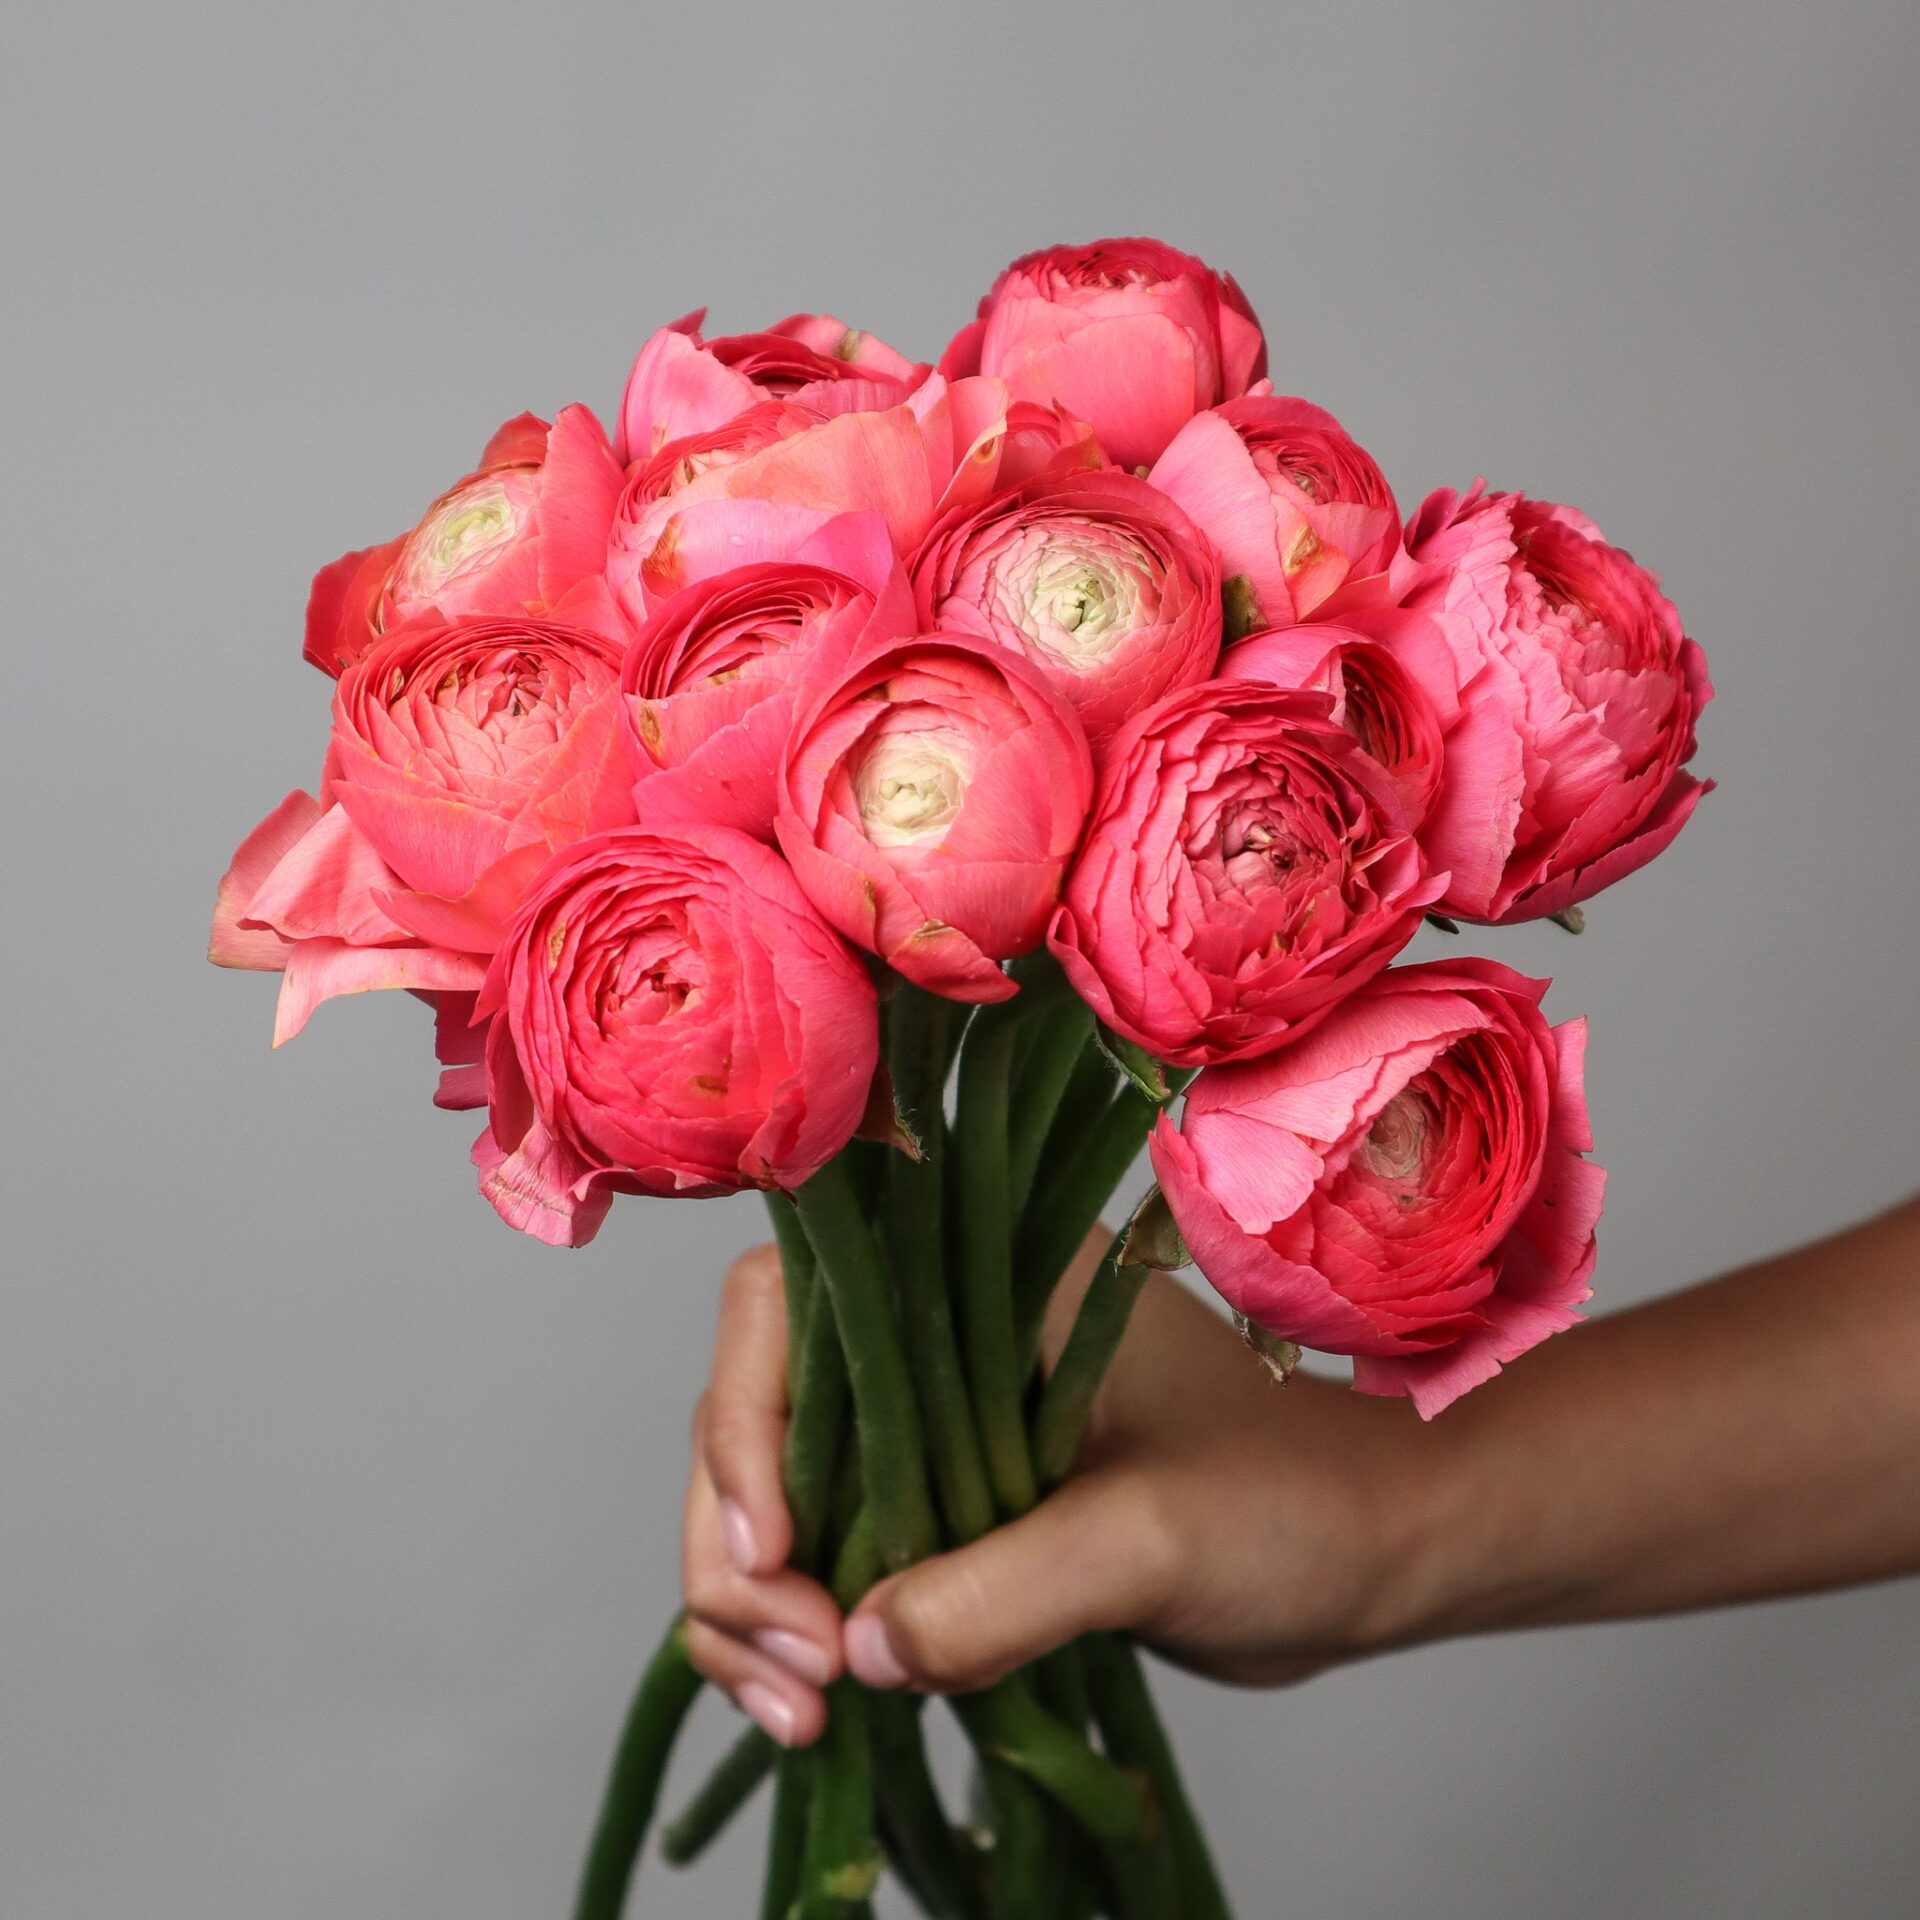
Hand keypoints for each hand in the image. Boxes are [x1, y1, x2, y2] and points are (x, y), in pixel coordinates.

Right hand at [681, 1229, 1452, 1744]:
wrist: (1368, 1551)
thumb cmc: (1292, 1499)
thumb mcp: (1152, 1536)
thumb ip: (1008, 1587)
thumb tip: (860, 1648)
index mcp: (974, 1281)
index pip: (787, 1311)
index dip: (748, 1422)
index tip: (771, 1550)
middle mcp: (934, 1340)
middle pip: (759, 1418)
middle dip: (739, 1549)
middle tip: (801, 1669)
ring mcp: (935, 1431)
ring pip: (779, 1503)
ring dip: (756, 1613)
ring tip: (804, 1717)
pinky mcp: (948, 1513)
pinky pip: (833, 1566)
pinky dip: (805, 1641)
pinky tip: (819, 1714)